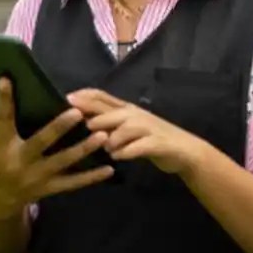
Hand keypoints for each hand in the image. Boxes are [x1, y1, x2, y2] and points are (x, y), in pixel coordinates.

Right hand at [0, 78, 114, 218]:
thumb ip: (2, 129)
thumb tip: (9, 99)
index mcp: (3, 147)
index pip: (3, 119)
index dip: (4, 99)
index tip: (7, 80)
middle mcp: (21, 161)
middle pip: (41, 142)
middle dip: (59, 128)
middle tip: (77, 112)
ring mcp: (37, 177)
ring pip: (63, 162)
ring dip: (83, 149)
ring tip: (102, 136)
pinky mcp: (49, 188)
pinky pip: (73, 183)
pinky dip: (92, 177)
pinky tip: (109, 169)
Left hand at [68, 88, 208, 176]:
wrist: (184, 150)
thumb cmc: (152, 137)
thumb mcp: (130, 127)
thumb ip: (110, 122)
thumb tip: (83, 120)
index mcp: (127, 109)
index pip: (103, 96)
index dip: (85, 95)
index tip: (67, 98)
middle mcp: (136, 115)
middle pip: (112, 111)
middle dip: (94, 115)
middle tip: (80, 123)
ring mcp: (148, 128)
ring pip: (125, 128)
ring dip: (112, 136)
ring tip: (103, 145)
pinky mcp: (157, 143)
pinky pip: (139, 146)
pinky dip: (127, 151)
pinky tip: (117, 156)